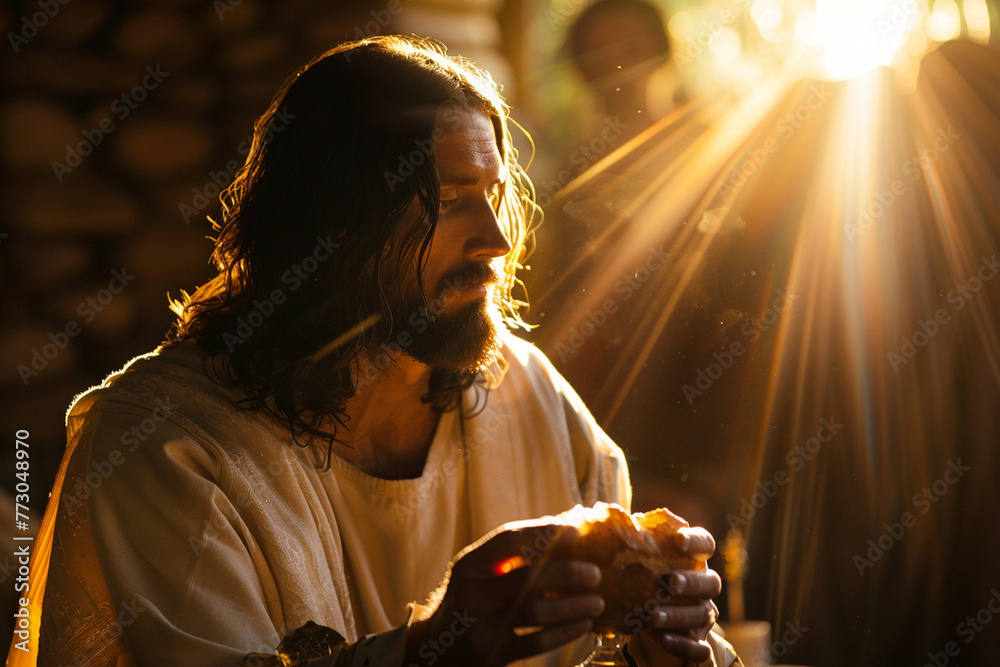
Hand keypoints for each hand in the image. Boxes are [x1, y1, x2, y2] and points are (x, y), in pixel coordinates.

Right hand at [406, 522, 603, 666]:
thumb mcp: (477, 574)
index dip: (545, 532)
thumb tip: (563, 530)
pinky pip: (537, 642)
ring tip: (597, 602)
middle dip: (568, 573)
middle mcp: (471, 593)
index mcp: (469, 565)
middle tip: (595, 573)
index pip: (509, 539)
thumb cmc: (470, 602)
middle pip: (528, 576)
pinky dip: (565, 632)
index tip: (576, 532)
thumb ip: (510, 556)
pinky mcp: (491, 655)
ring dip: (574, 606)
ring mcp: (480, 626)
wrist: (435, 650)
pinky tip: (583, 624)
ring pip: (537, 612)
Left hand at [638, 527, 721, 664]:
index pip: (705, 544)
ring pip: (702, 615)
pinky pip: (699, 648)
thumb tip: (607, 513)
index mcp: (693, 560)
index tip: (678, 540)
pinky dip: (683, 645)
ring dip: (679, 615)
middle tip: (669, 582)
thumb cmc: (643, 577)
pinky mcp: (697, 642)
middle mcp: (703, 587)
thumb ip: (631, 538)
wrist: (648, 619)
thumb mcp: (637, 557)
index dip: (696, 542)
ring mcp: (702, 615)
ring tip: (653, 616)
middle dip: (691, 582)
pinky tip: (663, 639)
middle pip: (711, 583)